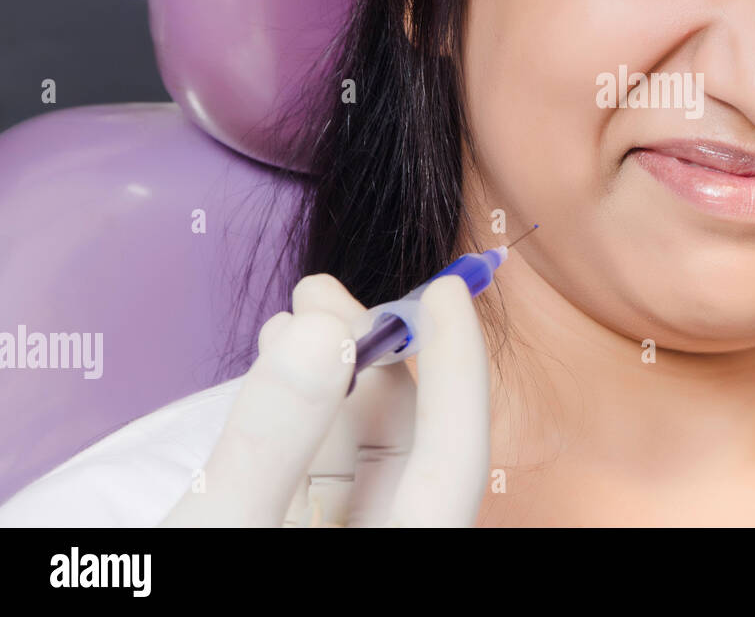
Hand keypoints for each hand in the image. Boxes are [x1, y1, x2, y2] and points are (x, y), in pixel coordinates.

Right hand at [161, 273, 490, 526]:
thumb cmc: (178, 615)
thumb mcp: (217, 533)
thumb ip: (268, 439)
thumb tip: (322, 329)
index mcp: (396, 557)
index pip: (452, 457)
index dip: (457, 368)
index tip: (449, 290)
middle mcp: (384, 548)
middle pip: (408, 444)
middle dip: (375, 355)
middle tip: (322, 291)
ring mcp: (344, 545)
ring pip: (363, 452)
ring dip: (336, 376)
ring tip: (296, 316)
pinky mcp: (303, 540)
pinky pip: (321, 473)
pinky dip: (305, 415)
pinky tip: (284, 369)